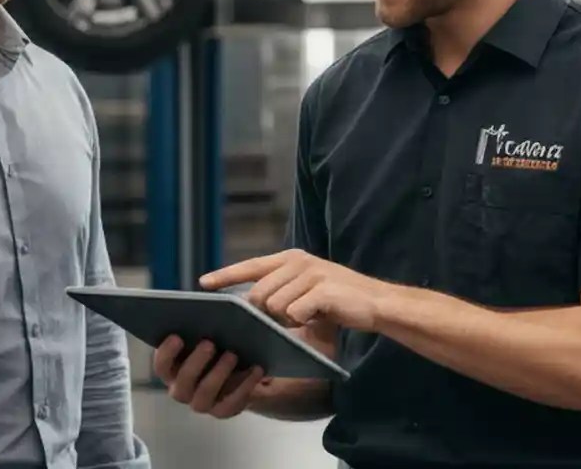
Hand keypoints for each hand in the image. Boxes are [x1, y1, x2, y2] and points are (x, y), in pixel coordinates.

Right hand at [152, 336, 266, 418]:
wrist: (239, 368)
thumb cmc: (217, 343)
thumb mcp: (207, 333)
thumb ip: (200, 325)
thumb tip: (204, 309)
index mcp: (172, 369)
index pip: (162, 365)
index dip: (166, 353)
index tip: (177, 336)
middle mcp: (182, 390)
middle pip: (183, 381)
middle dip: (195, 362)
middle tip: (209, 343)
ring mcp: (202, 403)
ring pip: (205, 394)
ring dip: (219, 373)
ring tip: (233, 354)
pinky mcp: (223, 411)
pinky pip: (231, 403)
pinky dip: (245, 385)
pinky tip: (256, 369)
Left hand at [200, 249, 388, 331]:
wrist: (377, 303)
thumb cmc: (337, 301)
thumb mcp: (304, 290)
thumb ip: (279, 292)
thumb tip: (249, 306)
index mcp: (291, 259)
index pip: (250, 265)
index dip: (226, 275)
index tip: (203, 283)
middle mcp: (298, 262)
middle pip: (258, 294)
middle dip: (266, 313)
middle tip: (291, 317)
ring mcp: (311, 274)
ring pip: (274, 306)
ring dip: (287, 319)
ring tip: (308, 315)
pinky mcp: (323, 290)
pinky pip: (295, 314)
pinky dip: (303, 321)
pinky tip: (318, 317)